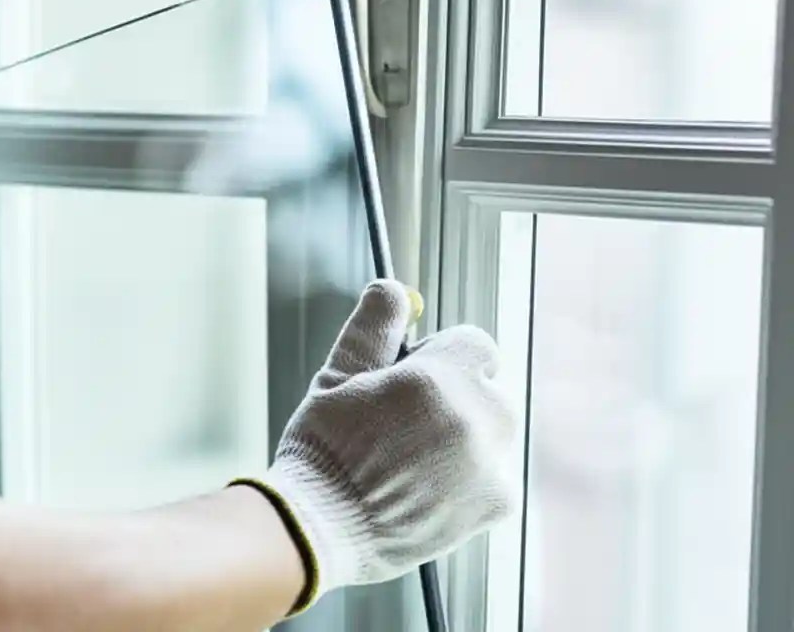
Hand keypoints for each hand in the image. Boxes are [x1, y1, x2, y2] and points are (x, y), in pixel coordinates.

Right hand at [244, 280, 516, 612]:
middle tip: (404, 422)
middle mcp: (474, 420)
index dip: (442, 356)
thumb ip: (374, 326)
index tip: (412, 378)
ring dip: (465, 435)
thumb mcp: (338, 376)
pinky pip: (495, 472)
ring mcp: (490, 466)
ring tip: (411, 459)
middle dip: (457, 395)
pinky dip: (470, 476)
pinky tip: (424, 486)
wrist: (319, 529)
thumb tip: (393, 287)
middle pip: (490, 387)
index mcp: (436, 380)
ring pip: (494, 431)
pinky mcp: (496, 504)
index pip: (475, 343)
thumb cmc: (323, 449)